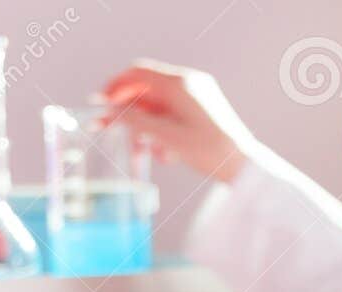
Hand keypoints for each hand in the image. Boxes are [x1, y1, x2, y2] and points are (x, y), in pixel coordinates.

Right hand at [99, 61, 257, 181]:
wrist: (242, 166)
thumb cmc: (209, 151)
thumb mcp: (165, 137)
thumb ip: (134, 122)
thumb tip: (107, 111)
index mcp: (179, 84)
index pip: (137, 74)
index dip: (115, 88)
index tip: (99, 105)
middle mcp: (187, 84)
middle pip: (145, 91)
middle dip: (127, 112)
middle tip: (106, 129)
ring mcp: (195, 97)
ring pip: (157, 107)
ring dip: (144, 128)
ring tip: (142, 152)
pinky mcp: (199, 111)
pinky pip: (170, 116)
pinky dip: (160, 132)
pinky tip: (164, 155)